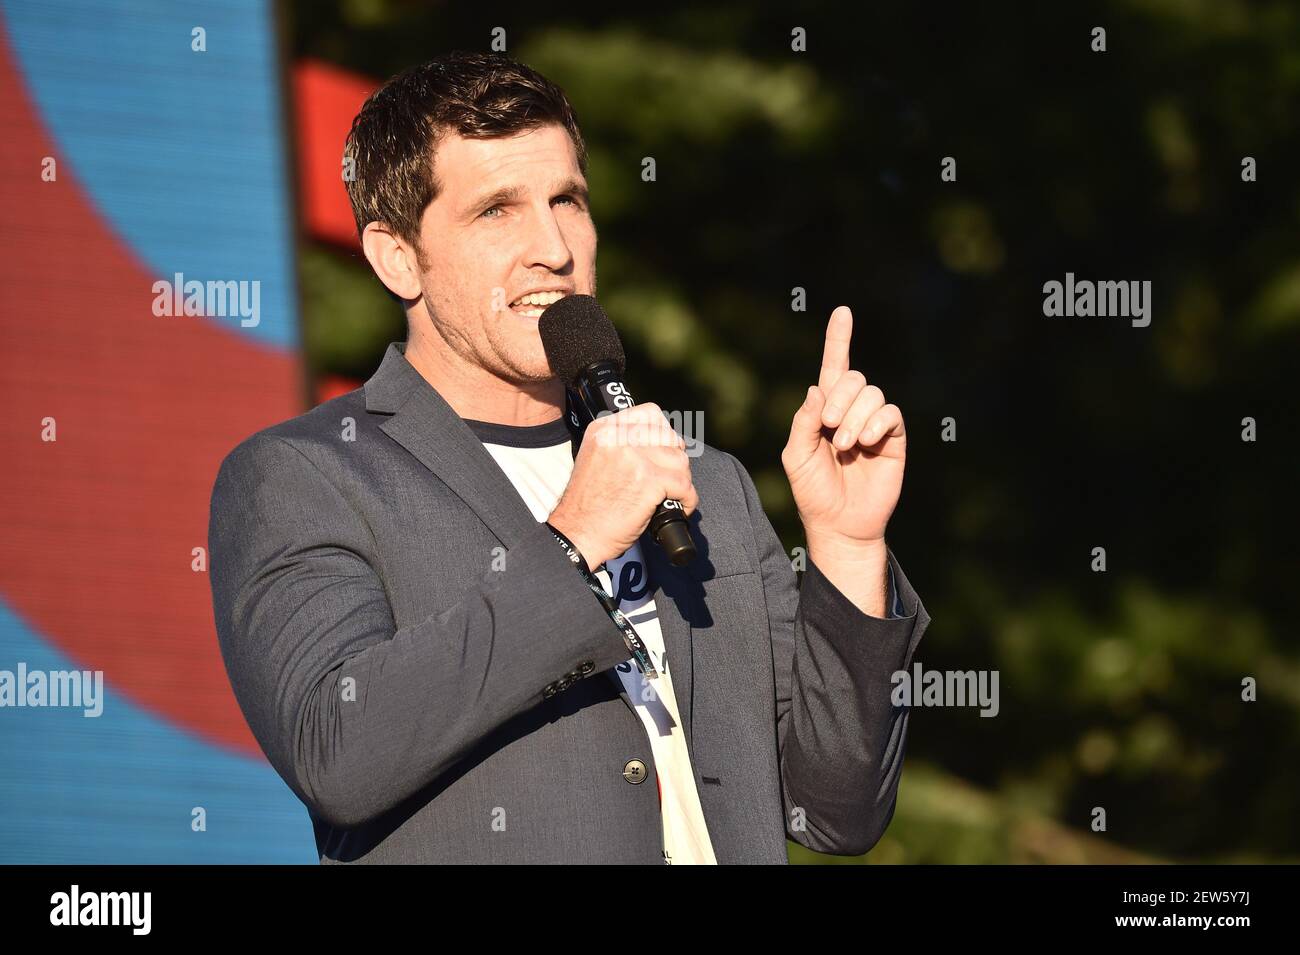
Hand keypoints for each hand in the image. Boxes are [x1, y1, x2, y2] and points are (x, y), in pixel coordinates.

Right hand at [548, 403, 697, 568]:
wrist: (578, 534)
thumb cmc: (587, 506)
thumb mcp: (596, 459)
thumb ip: (621, 445)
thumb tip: (658, 444)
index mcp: (604, 429)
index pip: (650, 413)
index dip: (664, 434)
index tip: (664, 451)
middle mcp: (617, 438)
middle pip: (669, 437)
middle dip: (674, 459)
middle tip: (669, 478)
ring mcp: (634, 458)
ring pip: (680, 461)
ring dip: (681, 480)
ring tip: (671, 495)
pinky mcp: (649, 480)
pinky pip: (684, 485)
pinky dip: (688, 500)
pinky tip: (680, 507)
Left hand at [782, 305, 905, 553]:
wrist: (839, 524)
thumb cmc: (813, 491)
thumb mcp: (795, 455)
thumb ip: (804, 421)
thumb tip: (818, 388)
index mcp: (825, 410)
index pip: (833, 368)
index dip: (838, 339)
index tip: (842, 312)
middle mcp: (851, 411)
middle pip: (853, 378)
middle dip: (838, 398)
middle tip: (828, 427)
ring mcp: (874, 423)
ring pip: (872, 394)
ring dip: (854, 417)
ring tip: (844, 446)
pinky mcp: (893, 438)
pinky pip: (890, 413)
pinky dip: (875, 423)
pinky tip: (865, 442)